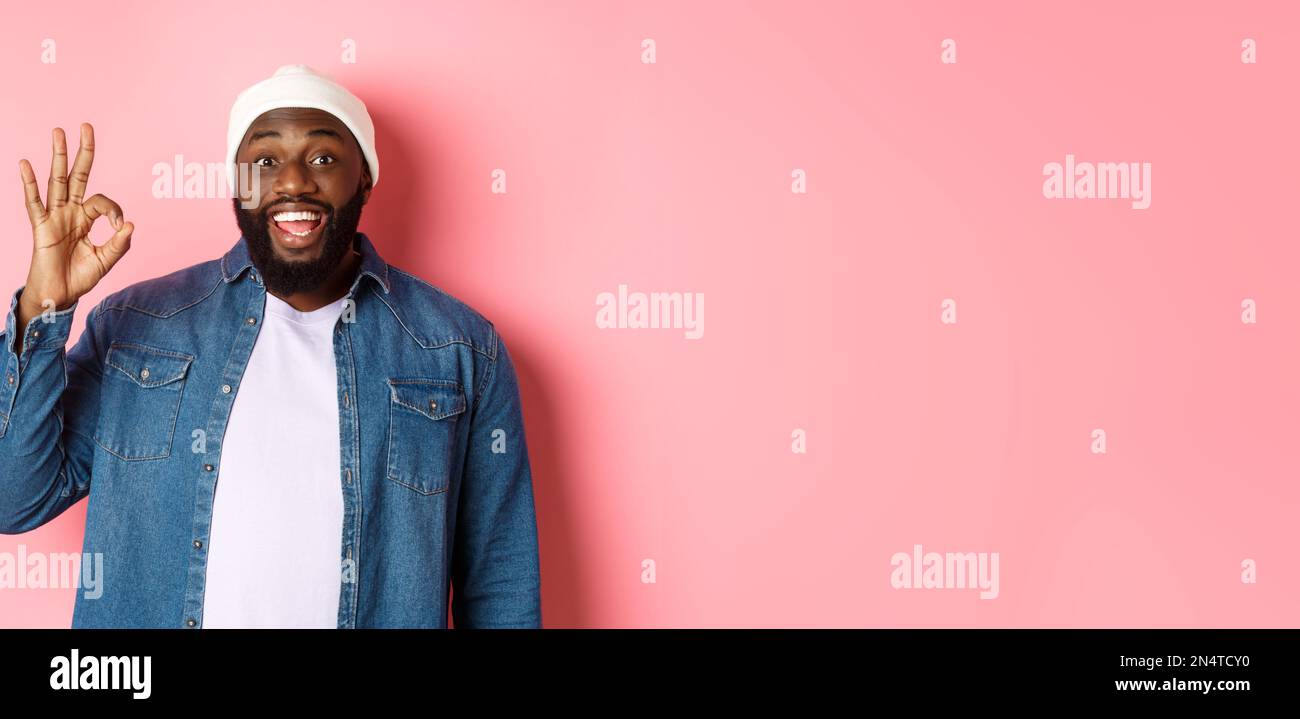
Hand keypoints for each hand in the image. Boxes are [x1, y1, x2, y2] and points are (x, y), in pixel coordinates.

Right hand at [17, 123, 132, 327]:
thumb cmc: (81, 276)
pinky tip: (26, 164)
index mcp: (86, 218)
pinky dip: (30, 184)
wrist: (61, 295)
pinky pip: (34, 203)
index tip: (120, 225)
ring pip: (57, 181)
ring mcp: (54, 217)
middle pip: (77, 175)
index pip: (103, 201)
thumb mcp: (106, 260)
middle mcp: (70, 212)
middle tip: (86, 126)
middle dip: (82, 152)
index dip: (114, 210)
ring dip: (58, 156)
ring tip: (59, 131)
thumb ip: (119, 243)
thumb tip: (131, 224)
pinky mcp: (40, 226)